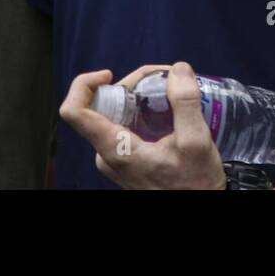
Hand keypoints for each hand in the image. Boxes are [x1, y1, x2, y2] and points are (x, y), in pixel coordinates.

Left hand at [59, 61, 226, 189]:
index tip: (109, 74)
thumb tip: (178, 69)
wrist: (199, 206)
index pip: (74, 112)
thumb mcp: (196, 142)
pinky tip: (169, 110)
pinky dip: (144, 109)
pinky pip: (126, 124)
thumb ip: (185, 104)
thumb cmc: (193, 184)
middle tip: (166, 79)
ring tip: (173, 93)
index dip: (84, 84)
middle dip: (133, 84)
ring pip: (117, 112)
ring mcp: (115, 156)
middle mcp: (107, 152)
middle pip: (103, 104)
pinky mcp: (126, 158)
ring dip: (141, 95)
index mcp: (115, 149)